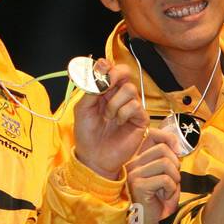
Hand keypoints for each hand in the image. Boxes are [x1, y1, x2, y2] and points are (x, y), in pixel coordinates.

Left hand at [73, 60, 146, 179]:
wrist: (94, 157)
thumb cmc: (87, 134)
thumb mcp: (82, 108)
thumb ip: (91, 88)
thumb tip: (100, 67)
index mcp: (104, 91)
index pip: (110, 68)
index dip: (106, 66)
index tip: (98, 72)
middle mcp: (119, 96)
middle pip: (125, 72)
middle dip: (114, 76)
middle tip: (105, 87)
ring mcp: (131, 106)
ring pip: (129, 89)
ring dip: (114, 103)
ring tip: (108, 117)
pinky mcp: (140, 118)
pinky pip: (135, 106)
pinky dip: (123, 113)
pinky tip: (118, 123)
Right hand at [126, 127, 181, 223]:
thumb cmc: (161, 202)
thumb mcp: (169, 176)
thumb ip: (170, 160)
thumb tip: (177, 145)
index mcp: (139, 159)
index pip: (153, 135)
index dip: (169, 139)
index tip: (179, 151)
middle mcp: (133, 164)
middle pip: (162, 149)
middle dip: (175, 164)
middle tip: (173, 180)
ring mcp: (134, 174)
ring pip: (165, 163)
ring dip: (174, 178)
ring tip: (168, 189)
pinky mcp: (138, 185)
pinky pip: (164, 179)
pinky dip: (171, 189)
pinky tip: (164, 197)